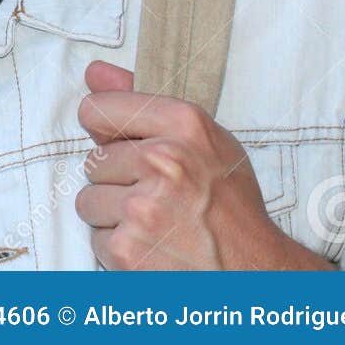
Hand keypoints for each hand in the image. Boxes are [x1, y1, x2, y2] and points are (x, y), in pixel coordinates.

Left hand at [74, 61, 329, 269]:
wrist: (256, 274)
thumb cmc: (229, 206)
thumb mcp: (203, 141)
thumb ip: (142, 101)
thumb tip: (94, 71)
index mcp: (185, 125)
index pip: (97, 110)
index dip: (105, 131)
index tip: (124, 146)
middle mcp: (164, 161)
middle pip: (92, 160)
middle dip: (117, 180)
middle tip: (158, 197)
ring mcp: (143, 207)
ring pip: (88, 200)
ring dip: (113, 215)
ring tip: (156, 223)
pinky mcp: (127, 248)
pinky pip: (95, 237)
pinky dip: (119, 246)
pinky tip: (154, 248)